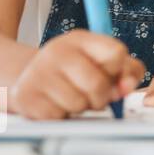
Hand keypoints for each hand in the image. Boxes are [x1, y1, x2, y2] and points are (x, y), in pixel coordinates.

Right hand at [10, 29, 144, 119]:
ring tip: (73, 97)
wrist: (30, 78)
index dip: (119, 71)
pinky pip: (58, 116)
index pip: (116, 53)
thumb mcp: (104, 62)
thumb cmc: (76, 72)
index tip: (111, 74)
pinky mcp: (25, 96)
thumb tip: (127, 87)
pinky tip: (56, 104)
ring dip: (81, 107)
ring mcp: (37, 73)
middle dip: (102, 97)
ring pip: (78, 103)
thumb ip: (128, 71)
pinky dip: (62, 116)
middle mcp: (56, 51)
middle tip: (94, 95)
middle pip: (97, 83)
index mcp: (80, 39)